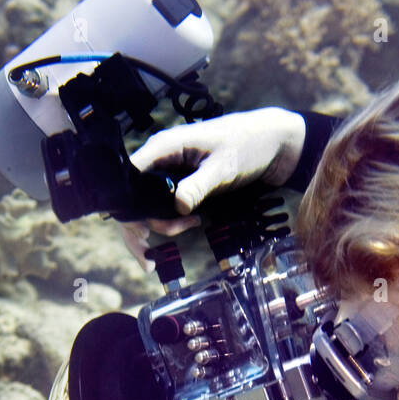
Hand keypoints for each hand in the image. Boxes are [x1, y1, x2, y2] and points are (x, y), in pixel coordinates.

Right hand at [118, 107, 306, 270]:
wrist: (270, 142)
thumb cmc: (246, 146)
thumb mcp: (223, 167)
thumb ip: (198, 186)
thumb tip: (177, 208)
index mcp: (163, 147)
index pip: (128, 179)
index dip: (128, 209)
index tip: (142, 235)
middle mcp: (159, 157)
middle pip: (131, 198)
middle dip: (139, 227)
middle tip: (152, 257)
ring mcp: (167, 169)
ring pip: (146, 204)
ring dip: (161, 224)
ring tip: (191, 226)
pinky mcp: (179, 181)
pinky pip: (162, 203)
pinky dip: (169, 219)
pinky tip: (189, 224)